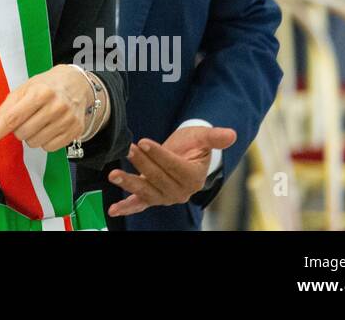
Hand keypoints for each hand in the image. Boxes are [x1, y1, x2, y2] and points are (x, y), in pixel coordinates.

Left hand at [0, 65, 92, 153]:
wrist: (76, 84)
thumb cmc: (45, 86)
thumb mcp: (24, 89)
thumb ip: (7, 107)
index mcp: (39, 92)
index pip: (11, 118)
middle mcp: (55, 106)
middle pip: (21, 134)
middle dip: (19, 129)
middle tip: (28, 116)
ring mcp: (67, 119)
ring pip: (35, 143)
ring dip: (32, 136)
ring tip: (40, 121)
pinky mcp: (75, 130)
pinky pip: (49, 148)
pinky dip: (45, 141)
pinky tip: (50, 127)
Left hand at [107, 125, 236, 216]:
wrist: (182, 154)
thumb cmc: (192, 145)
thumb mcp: (202, 137)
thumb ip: (214, 138)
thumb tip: (232, 134)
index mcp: (193, 178)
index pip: (174, 166)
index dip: (159, 154)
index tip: (144, 141)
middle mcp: (180, 192)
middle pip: (158, 178)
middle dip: (142, 163)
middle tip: (128, 148)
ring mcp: (165, 197)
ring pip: (146, 191)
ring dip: (129, 183)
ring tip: (114, 175)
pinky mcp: (152, 198)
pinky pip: (139, 205)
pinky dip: (126, 208)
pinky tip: (113, 210)